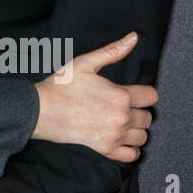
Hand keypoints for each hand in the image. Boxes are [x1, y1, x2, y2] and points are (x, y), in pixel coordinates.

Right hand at [31, 31, 156, 161]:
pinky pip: (131, 155)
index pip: (151, 96)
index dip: (144, 92)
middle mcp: (121, 118)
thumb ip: (113, 51)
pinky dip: (130, 148)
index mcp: (120, 96)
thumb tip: (134, 37)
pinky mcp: (105, 150)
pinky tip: (120, 138)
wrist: (41, 111)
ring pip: (142, 137)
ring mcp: (114, 136)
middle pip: (148, 117)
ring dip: (135, 129)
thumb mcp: (85, 63)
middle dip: (139, 111)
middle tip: (123, 106)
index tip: (133, 93)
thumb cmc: (60, 86)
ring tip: (121, 122)